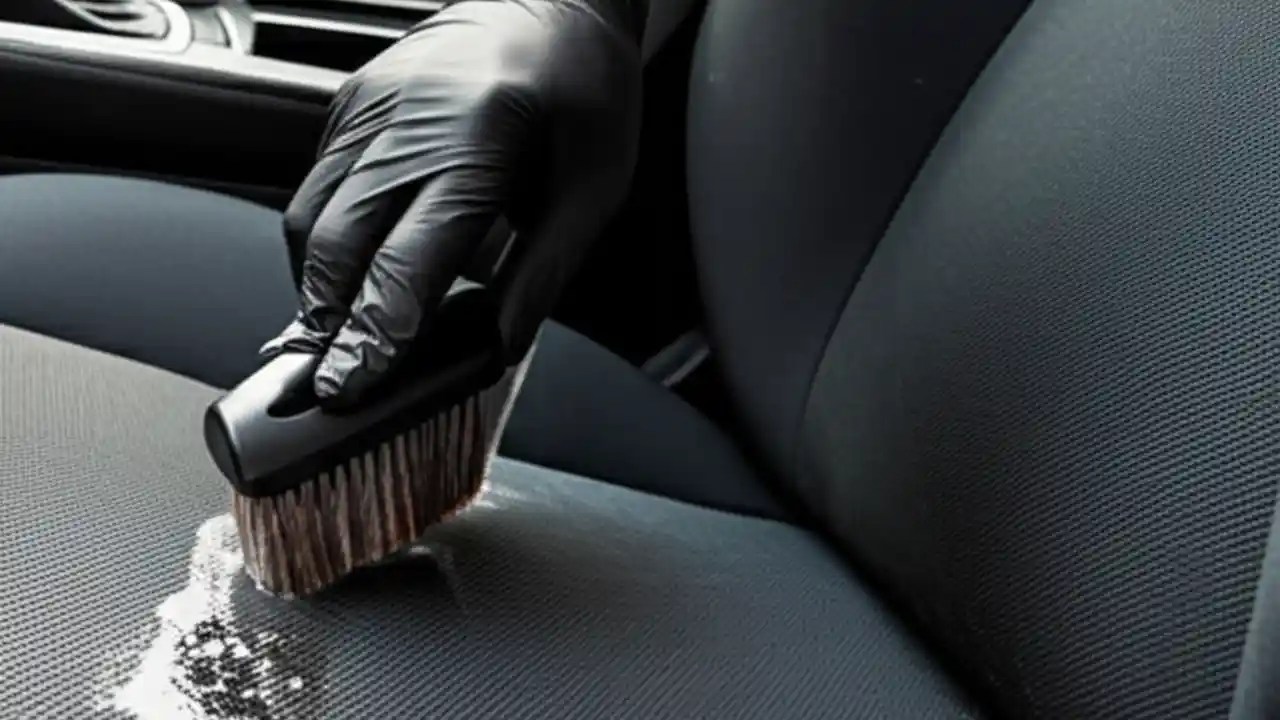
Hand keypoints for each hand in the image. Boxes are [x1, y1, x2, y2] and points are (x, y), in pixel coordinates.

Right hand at [261, 0, 644, 407]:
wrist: (551, 0)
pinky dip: (326, 244)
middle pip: (336, 244)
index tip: (352, 387)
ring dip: (320, 289)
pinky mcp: (349, 104)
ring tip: (340, 342)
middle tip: (335, 385)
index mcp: (477, 136)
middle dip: (329, 324)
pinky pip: (316, 188)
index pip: (407, 258)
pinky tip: (352, 278)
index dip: (375, 332)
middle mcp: (406, 117)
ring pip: (309, 219)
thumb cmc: (583, 89)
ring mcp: (367, 106)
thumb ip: (542, 273)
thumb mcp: (592, 189)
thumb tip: (496, 346)